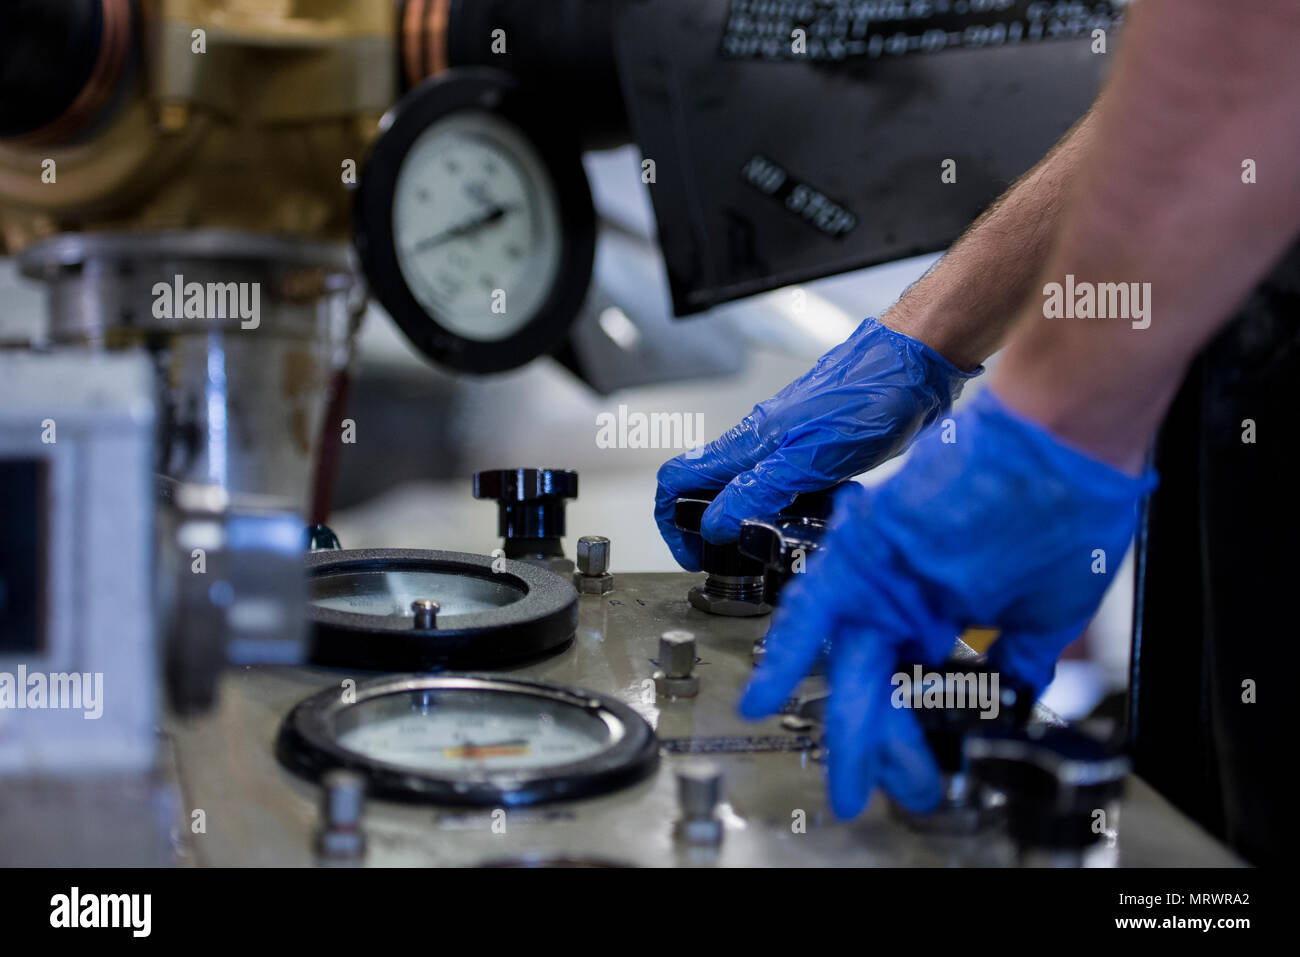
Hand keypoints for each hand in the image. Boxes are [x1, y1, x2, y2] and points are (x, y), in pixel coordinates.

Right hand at [654, 317, 977, 569]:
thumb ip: (760, 491)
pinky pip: (793, 490)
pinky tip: (829, 513)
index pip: (678, 480)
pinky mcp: (816, 451)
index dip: (673, 521)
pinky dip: (803, 510)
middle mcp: (759, 446)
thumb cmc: (869, 396)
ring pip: (755, 495)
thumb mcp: (810, 457)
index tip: (693, 555)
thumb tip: (716, 524)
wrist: (914, 364)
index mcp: (747, 444)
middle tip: (740, 561)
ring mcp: (787, 448)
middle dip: (720, 532)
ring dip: (766, 524)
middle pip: (712, 492)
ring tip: (793, 541)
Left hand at [738, 387, 1155, 817]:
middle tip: (885, 790)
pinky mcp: (867, 547)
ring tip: (850, 778)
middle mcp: (912, 596)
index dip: (916, 735)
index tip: (923, 775)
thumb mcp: (1053, 608)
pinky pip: (815, 606)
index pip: (918, 689)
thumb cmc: (1072, 506)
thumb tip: (1015, 698)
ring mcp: (888, 575)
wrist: (1069, 432)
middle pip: (881, 684)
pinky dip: (790, 651)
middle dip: (882, 746)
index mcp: (949, 612)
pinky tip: (767, 695)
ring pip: (849, 659)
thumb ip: (1022, 656)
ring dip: (848, 722)